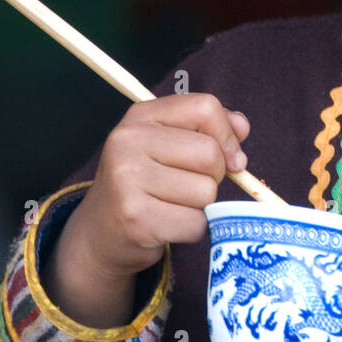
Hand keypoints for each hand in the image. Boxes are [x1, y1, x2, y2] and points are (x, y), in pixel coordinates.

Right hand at [42, 94, 248, 327]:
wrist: (100, 233)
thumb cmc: (144, 183)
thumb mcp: (169, 143)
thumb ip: (209, 128)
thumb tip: (242, 127)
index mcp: (140, 116)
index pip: (205, 107)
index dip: (227, 135)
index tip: (228, 156)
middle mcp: (127, 141)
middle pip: (210, 154)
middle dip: (214, 176)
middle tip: (189, 186)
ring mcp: (127, 179)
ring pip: (206, 191)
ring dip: (201, 205)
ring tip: (173, 205)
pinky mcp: (135, 218)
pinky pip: (196, 223)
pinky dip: (192, 229)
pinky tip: (168, 225)